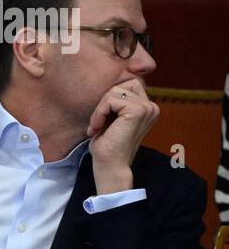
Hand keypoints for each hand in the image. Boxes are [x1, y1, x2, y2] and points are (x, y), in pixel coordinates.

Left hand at [86, 78, 159, 193]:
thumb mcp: (111, 117)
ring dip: (99, 110)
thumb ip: (115, 101)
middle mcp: (151, 106)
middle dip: (104, 103)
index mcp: (146, 107)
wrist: (109, 165)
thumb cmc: (107, 144)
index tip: (102, 120)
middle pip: (120, 85)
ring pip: (113, 92)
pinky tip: (98, 128)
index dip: (108, 100)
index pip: (126, 84)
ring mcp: (147, 108)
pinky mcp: (138, 111)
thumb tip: (108, 83)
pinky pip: (110, 99)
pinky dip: (99, 113)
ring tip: (98, 127)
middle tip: (98, 124)